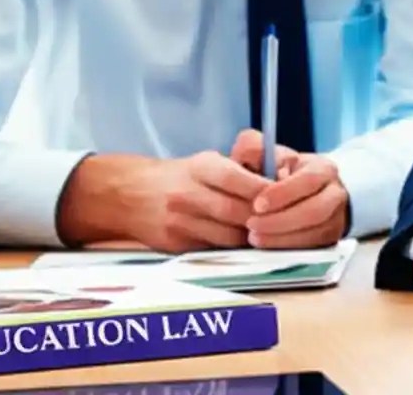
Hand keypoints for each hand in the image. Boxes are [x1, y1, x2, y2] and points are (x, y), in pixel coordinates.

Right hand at [126, 151, 271, 252]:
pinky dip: (232, 248)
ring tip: (264, 234)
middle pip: (236, 212)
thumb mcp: (205, 163)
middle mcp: (188, 193)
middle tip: (282, 222)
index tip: (283, 198)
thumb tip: (278, 186)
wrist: (130, 193)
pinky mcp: (176, 243)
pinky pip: (215, 248)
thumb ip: (238, 174)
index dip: (264, 192)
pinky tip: (241, 242)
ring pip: (229, 236)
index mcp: (200, 167)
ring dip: (251, 238)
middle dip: (262, 219)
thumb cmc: (179, 178)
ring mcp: (180, 220)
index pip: (237, 179)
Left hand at [229, 130, 346, 248]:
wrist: (309, 191)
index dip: (282, 194)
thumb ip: (255, 149)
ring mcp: (336, 219)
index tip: (257, 204)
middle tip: (252, 224)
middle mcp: (335, 194)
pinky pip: (312, 248)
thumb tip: (243, 153)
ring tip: (254, 237)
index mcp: (323, 169)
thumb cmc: (284, 172)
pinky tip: (267, 246)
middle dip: (280, 221)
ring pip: (314, 233)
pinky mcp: (330, 239)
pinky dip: (288, 249)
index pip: (308, 180)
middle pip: (314, 211)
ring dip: (282, 238)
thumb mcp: (269, 154)